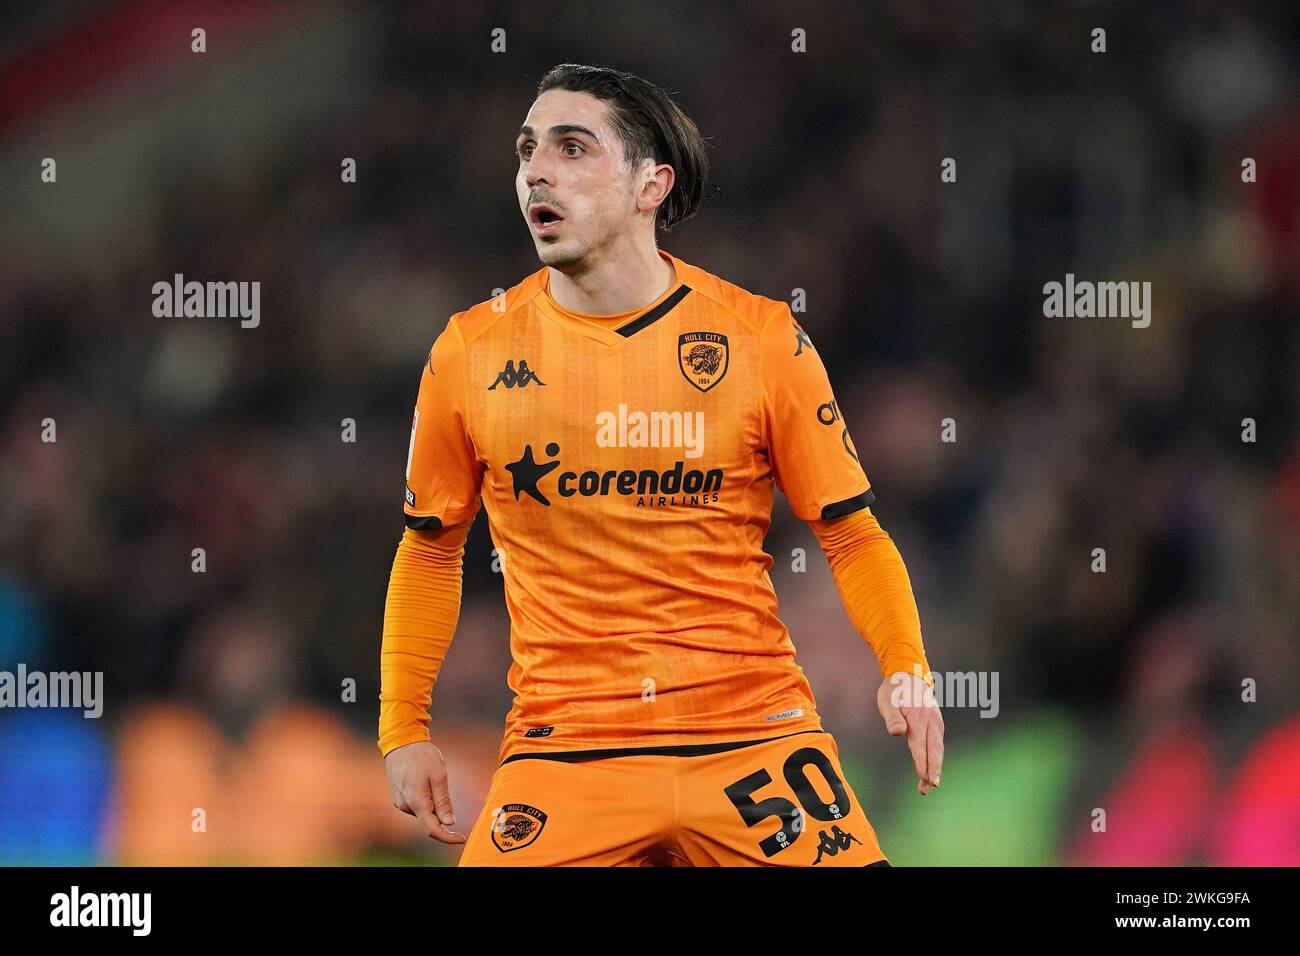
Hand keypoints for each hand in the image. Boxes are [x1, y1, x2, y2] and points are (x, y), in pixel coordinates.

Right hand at [384, 740, 466, 843]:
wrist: (401, 742)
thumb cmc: (421, 755)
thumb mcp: (438, 775)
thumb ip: (443, 801)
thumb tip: (448, 823)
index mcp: (416, 802)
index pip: (432, 829)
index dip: (448, 837)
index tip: (461, 839)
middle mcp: (405, 806)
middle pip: (428, 821)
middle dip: (441, 814)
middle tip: (445, 787)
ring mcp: (400, 802)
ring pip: (423, 813)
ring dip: (433, 805)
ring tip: (431, 779)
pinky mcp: (398, 797)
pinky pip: (416, 806)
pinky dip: (425, 800)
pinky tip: (424, 781)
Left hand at [877, 671, 944, 795]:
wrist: (910, 675)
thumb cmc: (894, 690)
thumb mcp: (887, 700)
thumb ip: (892, 717)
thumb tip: (897, 733)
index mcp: (918, 717)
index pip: (921, 745)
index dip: (922, 762)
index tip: (924, 778)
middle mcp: (931, 722)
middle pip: (934, 750)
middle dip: (934, 770)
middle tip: (931, 787)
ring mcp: (936, 723)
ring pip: (937, 749)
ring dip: (935, 767)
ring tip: (928, 786)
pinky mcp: (936, 725)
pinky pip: (937, 744)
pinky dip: (935, 758)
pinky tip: (930, 771)